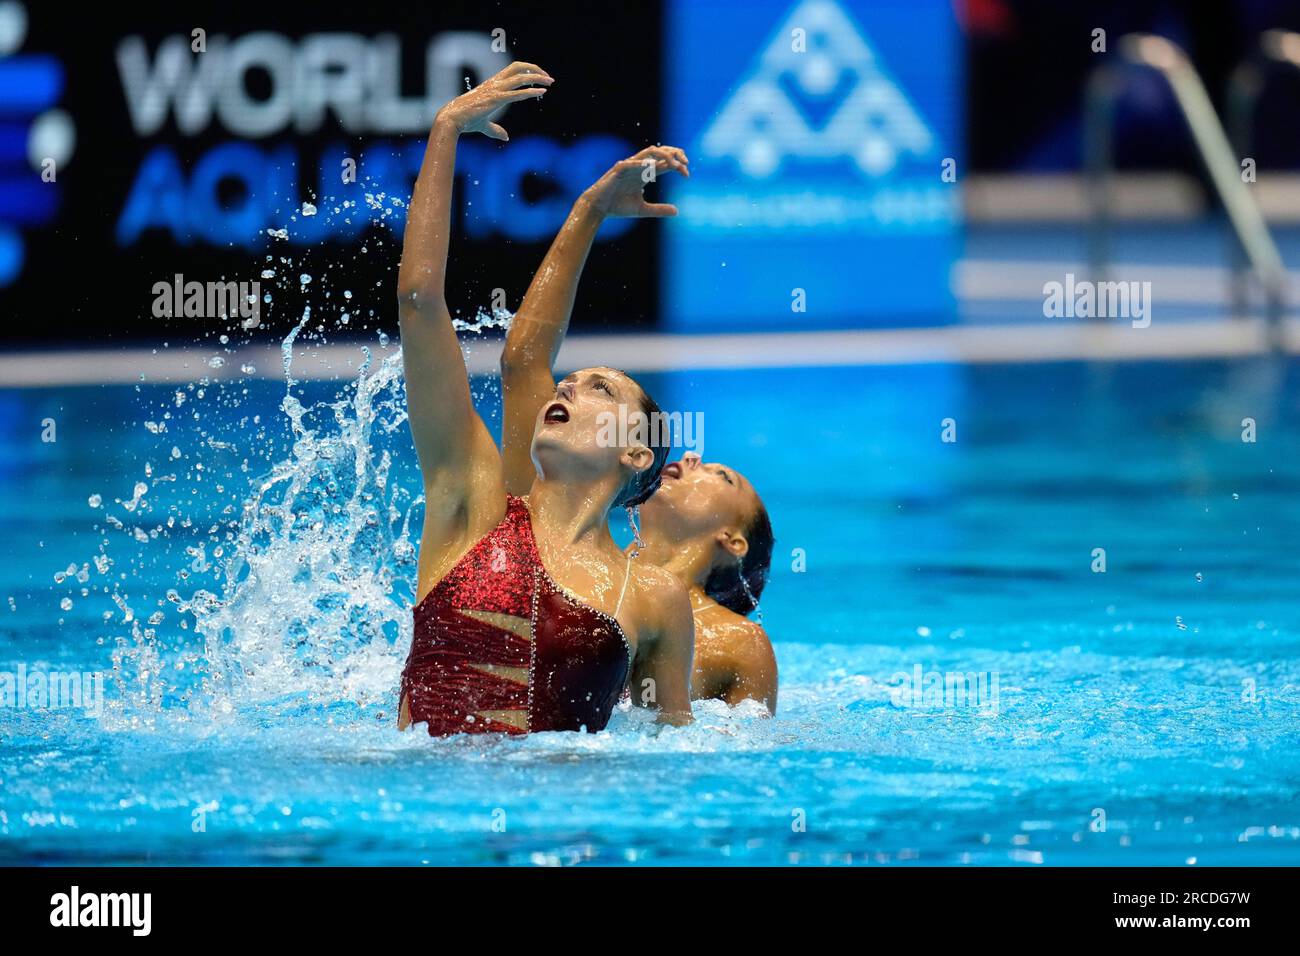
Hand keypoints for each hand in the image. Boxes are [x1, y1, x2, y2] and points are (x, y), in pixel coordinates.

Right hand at [435, 61, 553, 139]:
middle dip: (535, 69)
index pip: (512, 69)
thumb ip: (495, 130)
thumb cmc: (465, 121)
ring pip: (520, 77)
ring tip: (550, 82)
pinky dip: (531, 91)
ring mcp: (495, 90)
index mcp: (492, 84)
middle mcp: (494, 83)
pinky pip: (517, 93)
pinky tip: (541, 92)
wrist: (452, 119)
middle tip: (548, 77)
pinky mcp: (496, 100)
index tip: (539, 77)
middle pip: (518, 67)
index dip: (527, 69)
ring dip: (537, 78)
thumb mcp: (484, 125)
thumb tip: (505, 137)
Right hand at [581, 145, 689, 217]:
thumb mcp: (642, 210)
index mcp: (645, 174)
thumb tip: (677, 211)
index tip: (687, 175)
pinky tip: (653, 167)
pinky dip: (642, 163)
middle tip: (685, 164)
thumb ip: (659, 209)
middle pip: (660, 153)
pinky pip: (631, 162)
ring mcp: (629, 166)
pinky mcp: (618, 169)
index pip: (665, 163)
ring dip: (663, 155)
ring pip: (648, 152)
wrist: (598, 209)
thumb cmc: (618, 207)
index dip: (678, 165)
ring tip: (674, 163)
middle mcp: (639, 167)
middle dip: (674, 154)